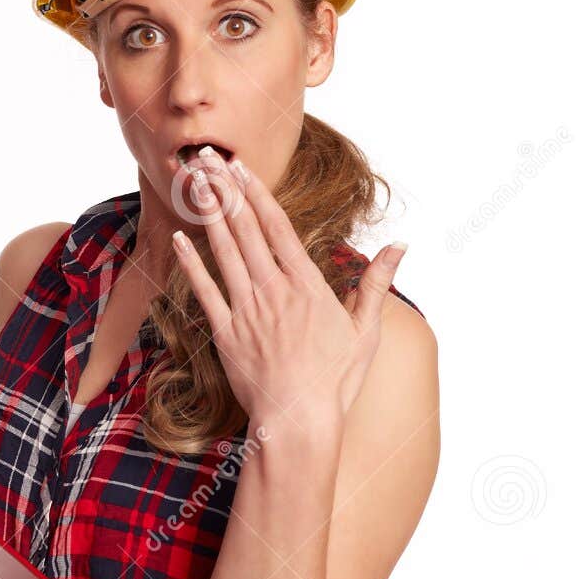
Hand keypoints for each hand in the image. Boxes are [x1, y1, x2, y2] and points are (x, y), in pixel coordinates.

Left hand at [170, 146, 407, 427]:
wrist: (299, 422)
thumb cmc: (336, 381)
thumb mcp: (366, 330)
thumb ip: (376, 283)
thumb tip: (399, 246)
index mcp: (307, 285)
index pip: (278, 227)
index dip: (257, 193)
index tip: (241, 167)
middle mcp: (273, 290)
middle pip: (245, 229)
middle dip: (224, 189)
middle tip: (205, 156)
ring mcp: (246, 311)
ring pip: (223, 252)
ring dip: (206, 214)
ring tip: (191, 183)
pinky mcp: (226, 334)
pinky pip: (205, 291)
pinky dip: (191, 264)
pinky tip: (180, 238)